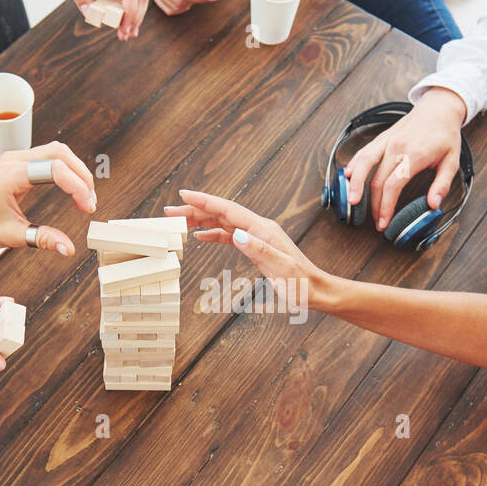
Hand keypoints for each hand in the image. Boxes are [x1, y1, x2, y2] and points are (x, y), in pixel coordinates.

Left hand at [0, 143, 96, 255]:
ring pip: (57, 151)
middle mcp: (13, 160)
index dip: (76, 186)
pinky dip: (65, 169)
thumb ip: (42, 239)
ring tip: (84, 196)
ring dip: (75, 170)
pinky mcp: (18, 162)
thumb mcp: (10, 236)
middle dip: (82, 175)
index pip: (54, 169)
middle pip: (60, 153)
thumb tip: (67, 248)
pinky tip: (71, 187)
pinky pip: (48, 156)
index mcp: (10, 175)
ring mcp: (15, 158)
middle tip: (89, 201)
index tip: (86, 207)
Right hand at [165, 189, 325, 307]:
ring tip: (179, 221)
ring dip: (201, 220)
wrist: (315, 290)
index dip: (205, 202)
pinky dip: (213, 233)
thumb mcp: (282, 269)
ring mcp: (256, 236)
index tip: (184, 196)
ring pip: (223, 222)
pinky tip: (200, 236)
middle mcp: (258, 228)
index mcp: (263, 229)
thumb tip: (237, 236)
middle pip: (222, 213)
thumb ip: (260, 251)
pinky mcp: (255, 247)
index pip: (229, 210)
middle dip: (196, 210)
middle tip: (171, 211)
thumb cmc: (302, 283)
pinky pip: (229, 235)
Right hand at [344, 87, 466, 230]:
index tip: (384, 222)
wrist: (438, 108)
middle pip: (376, 181)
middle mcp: (396, 147)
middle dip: (374, 205)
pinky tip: (348, 176)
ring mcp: (386, 140)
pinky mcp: (381, 137)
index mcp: (413, 155)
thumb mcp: (452, 161)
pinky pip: (363, 152)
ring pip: (363, 164)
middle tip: (376, 221)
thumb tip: (434, 205)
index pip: (392, 186)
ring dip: (355, 184)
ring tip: (351, 201)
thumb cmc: (445, 134)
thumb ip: (442, 184)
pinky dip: (354, 164)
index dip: (385, 207)